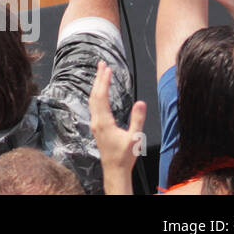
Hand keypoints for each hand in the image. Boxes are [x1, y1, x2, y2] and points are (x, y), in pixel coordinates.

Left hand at [88, 61, 145, 192]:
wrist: (115, 170)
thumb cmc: (125, 156)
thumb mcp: (135, 138)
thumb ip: (137, 119)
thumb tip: (141, 102)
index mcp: (104, 122)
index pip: (102, 96)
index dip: (104, 81)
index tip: (107, 68)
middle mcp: (96, 121)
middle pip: (94, 95)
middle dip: (98, 78)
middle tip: (102, 64)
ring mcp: (95, 124)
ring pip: (93, 100)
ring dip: (96, 85)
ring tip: (101, 73)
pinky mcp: (96, 127)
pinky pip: (94, 106)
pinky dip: (96, 95)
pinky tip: (100, 92)